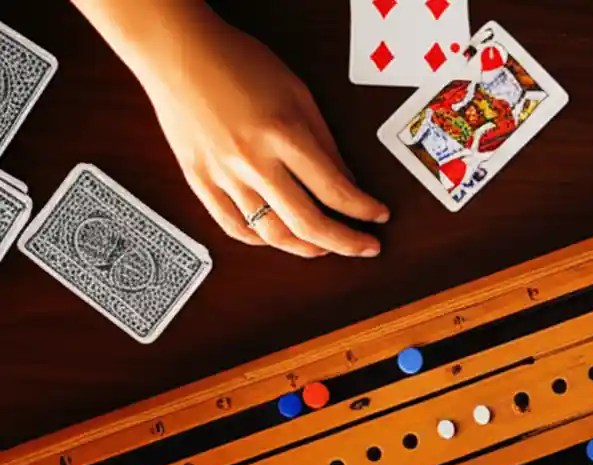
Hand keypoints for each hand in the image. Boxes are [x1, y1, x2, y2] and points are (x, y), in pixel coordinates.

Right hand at [136, 15, 388, 257]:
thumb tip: (347, 183)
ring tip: (325, 247)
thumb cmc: (238, 62)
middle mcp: (253, 162)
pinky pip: (233, 226)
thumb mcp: (298, 93)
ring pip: (271, 234)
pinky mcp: (198, 181)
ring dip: (305, 248)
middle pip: (308, 223)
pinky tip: (278, 238)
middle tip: (366, 247)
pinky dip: (260, 240)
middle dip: (345, 242)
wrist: (177, 52)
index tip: (379, 216)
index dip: (364, 210)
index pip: (335, 190)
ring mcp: (223, 176)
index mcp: (284, 135)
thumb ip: (325, 143)